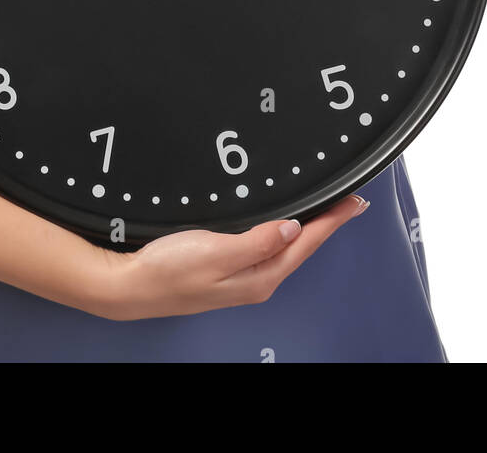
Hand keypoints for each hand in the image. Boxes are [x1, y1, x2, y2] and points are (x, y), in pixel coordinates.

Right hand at [88, 194, 370, 320]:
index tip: (355, 202)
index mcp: (259, 276)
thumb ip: (257, 241)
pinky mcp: (228, 269)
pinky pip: (268, 247)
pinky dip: (284, 232)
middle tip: (351, 202)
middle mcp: (256, 279)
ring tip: (327, 211)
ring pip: (287, 248)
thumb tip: (294, 229)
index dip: (332, 221)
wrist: (131, 285)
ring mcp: (242, 276)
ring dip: (308, 228)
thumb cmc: (168, 270)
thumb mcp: (215, 251)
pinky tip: (284, 225)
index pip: (306, 243)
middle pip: (302, 247)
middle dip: (328, 224)